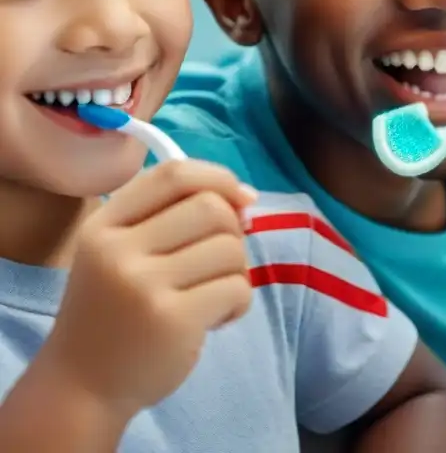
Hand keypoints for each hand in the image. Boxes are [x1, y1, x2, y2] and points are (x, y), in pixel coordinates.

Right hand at [41, 159, 256, 414]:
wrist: (84, 386)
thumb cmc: (115, 311)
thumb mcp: (123, 253)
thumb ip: (174, 217)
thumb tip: (246, 197)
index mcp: (105, 224)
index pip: (174, 174)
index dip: (219, 178)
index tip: (241, 199)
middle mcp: (118, 249)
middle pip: (211, 208)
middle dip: (233, 231)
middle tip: (219, 262)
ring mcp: (144, 285)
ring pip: (230, 249)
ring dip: (236, 272)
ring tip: (211, 295)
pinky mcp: (173, 319)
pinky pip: (237, 288)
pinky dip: (238, 302)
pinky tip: (215, 319)